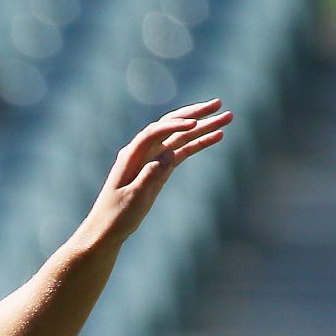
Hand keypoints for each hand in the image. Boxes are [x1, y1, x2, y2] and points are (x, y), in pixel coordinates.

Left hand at [87, 100, 232, 245]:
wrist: (107, 230)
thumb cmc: (116, 216)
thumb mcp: (133, 198)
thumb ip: (150, 176)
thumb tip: (169, 155)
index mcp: (131, 155)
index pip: (154, 132)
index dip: (174, 125)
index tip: (194, 124)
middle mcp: (142, 152)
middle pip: (171, 126)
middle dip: (195, 114)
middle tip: (219, 104)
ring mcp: (153, 158)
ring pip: (181, 137)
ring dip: (204, 126)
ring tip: (228, 117)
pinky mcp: (161, 168)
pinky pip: (182, 151)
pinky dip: (199, 143)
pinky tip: (217, 136)